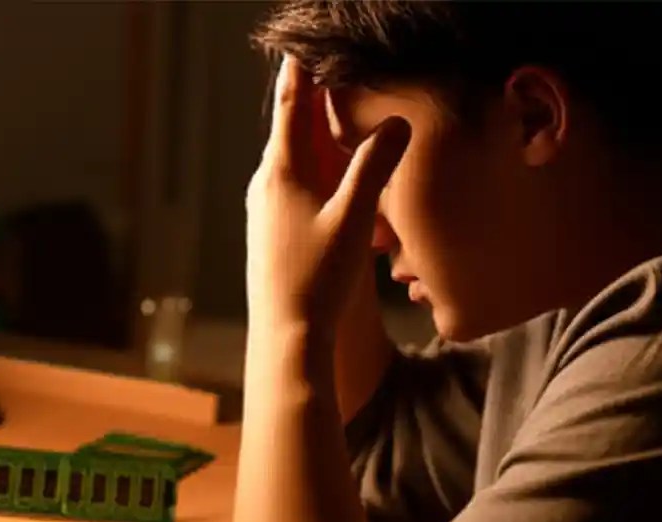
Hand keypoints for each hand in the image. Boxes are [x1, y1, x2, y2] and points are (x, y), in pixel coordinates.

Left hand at [245, 56, 409, 333]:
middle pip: (293, 129)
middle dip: (315, 99)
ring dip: (320, 138)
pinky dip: (319, 171)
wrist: (287, 338)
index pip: (292, 106)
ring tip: (341, 118)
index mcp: (280, 173)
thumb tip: (395, 122)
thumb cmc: (318, 280)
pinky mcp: (272, 232)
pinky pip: (297, 186)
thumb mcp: (354, 219)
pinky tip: (336, 180)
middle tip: (334, 70)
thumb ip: (374, 167)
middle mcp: (265, 186)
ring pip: (296, 160)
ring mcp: (265, 210)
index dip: (301, 70)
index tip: (306, 44)